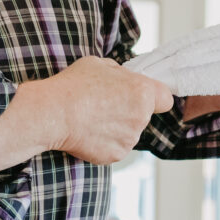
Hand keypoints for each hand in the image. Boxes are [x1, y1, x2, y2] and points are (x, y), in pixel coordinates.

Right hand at [30, 56, 175, 164]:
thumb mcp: (100, 65)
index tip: (143, 97)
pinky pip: (114, 147)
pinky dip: (104, 143)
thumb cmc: (74, 85)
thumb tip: (124, 79)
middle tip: (103, 105)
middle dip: (128, 112)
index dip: (155, 98)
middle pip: (142, 116)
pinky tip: (87, 133)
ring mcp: (129, 139)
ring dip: (115, 128)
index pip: (165, 99)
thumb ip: (120, 74)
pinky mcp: (116, 155)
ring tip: (91, 119)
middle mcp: (141, 118)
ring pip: (128, 133)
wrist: (53, 113)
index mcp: (142, 92)